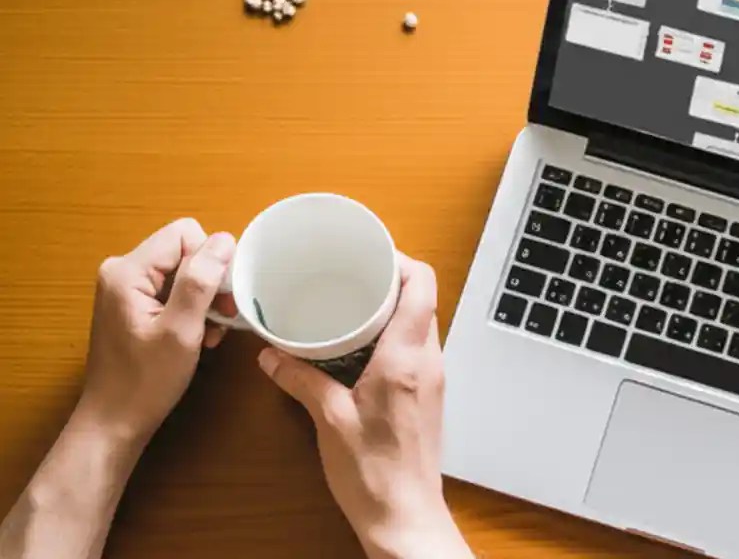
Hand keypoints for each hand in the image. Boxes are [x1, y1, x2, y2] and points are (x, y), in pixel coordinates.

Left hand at [78, 218, 235, 446]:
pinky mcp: (130, 304)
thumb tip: (224, 240)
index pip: (184, 234)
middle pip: (183, 251)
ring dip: (203, 298)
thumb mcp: (180, 330)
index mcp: (126, 271)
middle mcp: (120, 270)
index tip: (221, 299)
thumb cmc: (146, 381)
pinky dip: (190, 308)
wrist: (114, 421)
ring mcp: (124, 288)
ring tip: (211, 332)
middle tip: (222, 318)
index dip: (210, 261)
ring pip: (181, 271)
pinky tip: (197, 335)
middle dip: (209, 281)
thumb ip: (200, 281)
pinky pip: (170, 289)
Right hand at [258, 254, 471, 558]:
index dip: (401, 260)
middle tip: (353, 276)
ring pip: (421, 324)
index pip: (423, 285)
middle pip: (423, 300)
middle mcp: (429, 362)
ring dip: (393, 309)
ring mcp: (433, 379)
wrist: (405, 517)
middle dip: (391, 281)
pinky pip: (417, 349)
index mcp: (407, 358)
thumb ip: (301, 379)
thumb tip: (273, 355)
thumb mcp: (328, 419)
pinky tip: (362, 347)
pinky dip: (394, 336)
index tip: (370, 255)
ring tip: (353, 306)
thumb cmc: (372, 473)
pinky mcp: (428, 396)